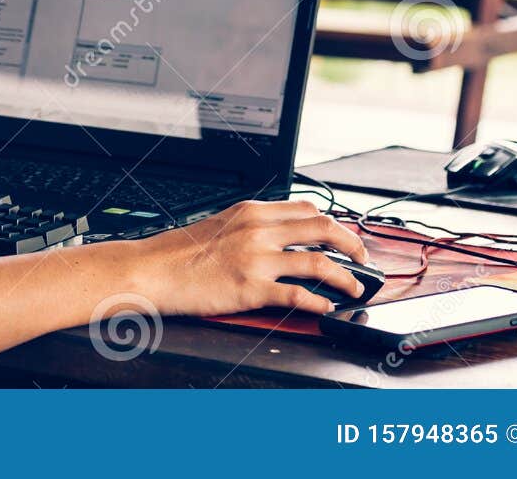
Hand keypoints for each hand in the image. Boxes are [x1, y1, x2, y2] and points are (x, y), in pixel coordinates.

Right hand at [130, 199, 369, 315]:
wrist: (153, 269)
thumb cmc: (179, 252)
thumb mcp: (221, 224)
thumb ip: (252, 227)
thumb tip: (280, 236)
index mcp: (251, 212)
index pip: (307, 210)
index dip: (334, 224)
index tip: (344, 236)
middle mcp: (258, 231)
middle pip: (322, 229)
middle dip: (352, 245)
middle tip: (363, 258)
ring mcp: (256, 260)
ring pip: (318, 262)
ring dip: (345, 276)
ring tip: (354, 287)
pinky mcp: (251, 289)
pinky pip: (297, 295)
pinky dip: (319, 302)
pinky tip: (327, 307)